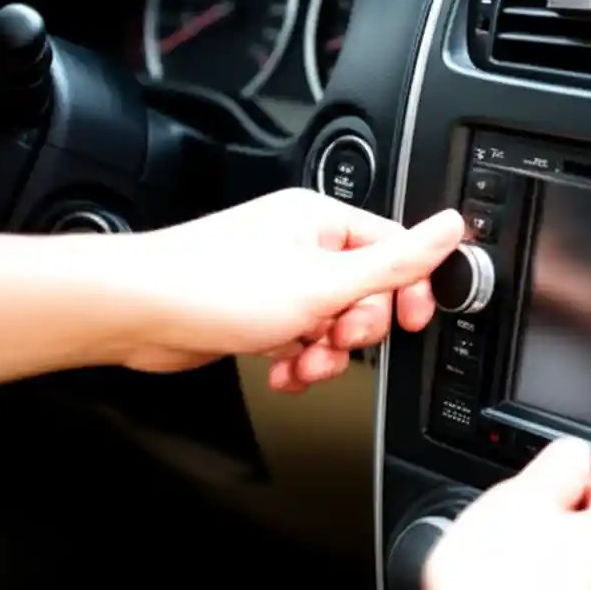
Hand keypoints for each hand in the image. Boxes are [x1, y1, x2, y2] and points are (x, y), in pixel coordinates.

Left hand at [117, 188, 463, 391]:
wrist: (138, 313)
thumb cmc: (215, 285)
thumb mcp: (327, 281)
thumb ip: (397, 261)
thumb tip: (452, 227)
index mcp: (324, 221)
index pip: (395, 249)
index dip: (410, 290)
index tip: (412, 321)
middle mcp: (302, 244)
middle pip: (366, 293)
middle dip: (355, 331)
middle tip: (336, 339)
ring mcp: (278, 279)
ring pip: (331, 323)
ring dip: (323, 354)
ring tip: (302, 363)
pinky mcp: (256, 311)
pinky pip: (299, 339)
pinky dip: (296, 361)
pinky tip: (281, 370)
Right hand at [424, 438, 590, 589]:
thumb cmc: (497, 589)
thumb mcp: (517, 504)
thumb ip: (555, 468)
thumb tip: (572, 453)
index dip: (564, 488)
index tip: (532, 501)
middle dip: (555, 535)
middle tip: (510, 542)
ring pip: (581, 577)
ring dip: (548, 574)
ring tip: (503, 580)